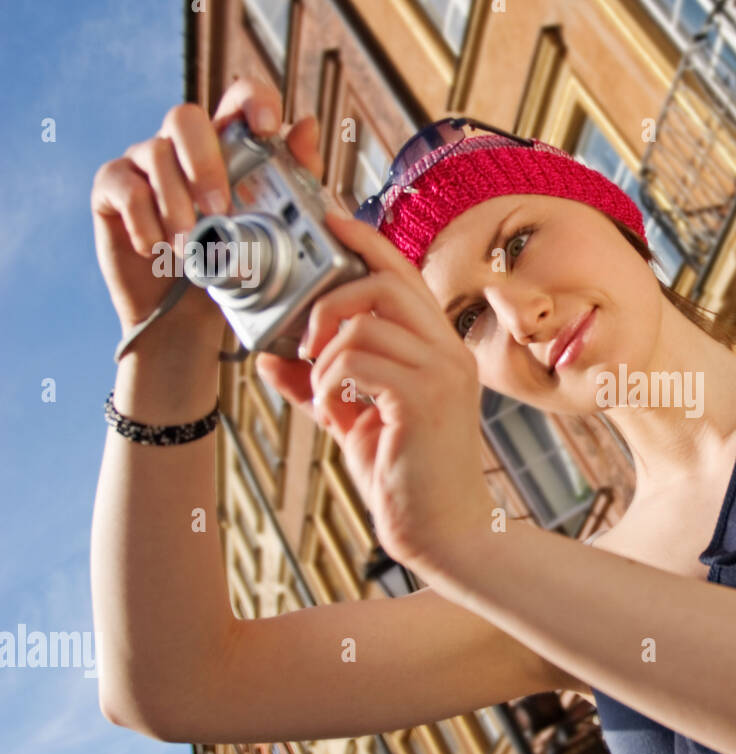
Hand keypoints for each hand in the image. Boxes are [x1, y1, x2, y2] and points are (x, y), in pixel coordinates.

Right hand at [90, 78, 323, 356]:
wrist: (186, 316)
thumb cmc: (231, 264)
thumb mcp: (272, 227)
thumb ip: (294, 178)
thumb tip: (306, 124)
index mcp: (227, 145)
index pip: (238, 98)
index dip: (252, 100)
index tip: (266, 127)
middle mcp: (182, 145)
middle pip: (185, 117)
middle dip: (205, 163)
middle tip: (221, 211)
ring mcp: (143, 162)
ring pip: (154, 154)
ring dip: (176, 204)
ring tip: (191, 249)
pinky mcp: (111, 188)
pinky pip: (123, 186)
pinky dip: (144, 220)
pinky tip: (157, 248)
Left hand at [255, 212, 496, 573]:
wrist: (445, 532)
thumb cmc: (407, 477)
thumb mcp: (354, 420)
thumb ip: (319, 383)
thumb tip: (268, 357)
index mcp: (440, 348)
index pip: (404, 273)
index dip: (365, 242)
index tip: (329, 221)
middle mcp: (449, 352)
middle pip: (384, 282)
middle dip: (331, 300)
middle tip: (308, 342)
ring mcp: (443, 373)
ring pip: (363, 324)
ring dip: (324, 359)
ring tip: (324, 397)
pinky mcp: (425, 398)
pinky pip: (357, 362)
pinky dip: (328, 385)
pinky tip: (333, 415)